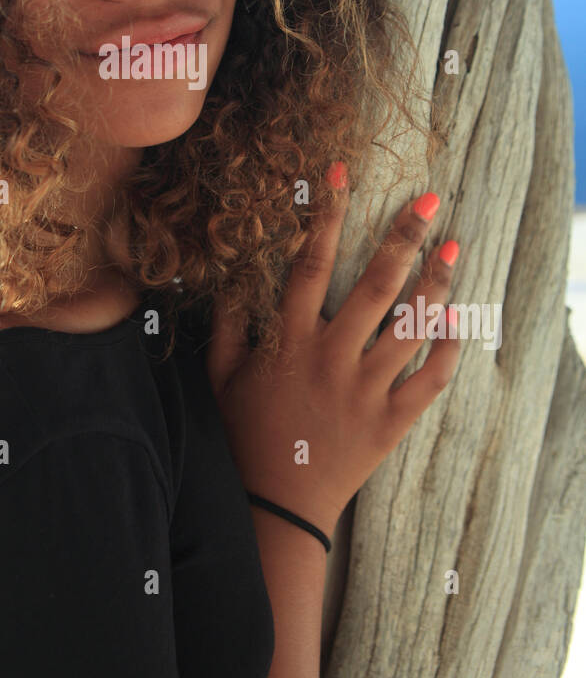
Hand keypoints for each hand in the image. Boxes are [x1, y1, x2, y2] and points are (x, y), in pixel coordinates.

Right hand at [206, 173, 460, 537]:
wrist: (275, 505)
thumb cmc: (244, 435)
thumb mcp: (221, 376)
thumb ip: (227, 324)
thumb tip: (229, 273)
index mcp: (290, 340)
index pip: (311, 262)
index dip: (326, 214)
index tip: (341, 172)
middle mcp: (331, 357)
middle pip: (376, 284)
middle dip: (404, 237)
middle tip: (428, 201)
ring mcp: (364, 389)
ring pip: (410, 327)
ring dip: (436, 285)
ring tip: (453, 249)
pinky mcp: (389, 421)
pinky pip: (429, 382)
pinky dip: (446, 352)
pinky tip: (457, 323)